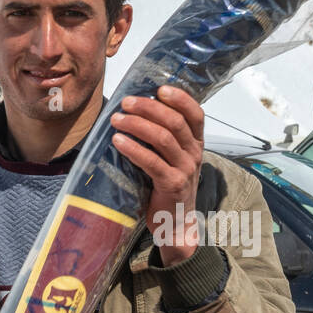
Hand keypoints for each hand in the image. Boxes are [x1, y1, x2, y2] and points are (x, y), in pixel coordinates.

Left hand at [111, 85, 204, 265]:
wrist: (176, 223)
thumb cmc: (169, 187)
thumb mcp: (173, 158)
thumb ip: (164, 137)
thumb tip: (137, 110)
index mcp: (197, 143)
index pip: (195, 114)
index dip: (180, 98)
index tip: (159, 88)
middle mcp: (195, 154)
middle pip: (175, 122)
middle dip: (148, 107)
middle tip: (125, 103)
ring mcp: (185, 170)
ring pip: (162, 138)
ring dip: (136, 125)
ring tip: (116, 120)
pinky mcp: (172, 185)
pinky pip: (151, 161)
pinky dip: (133, 148)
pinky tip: (118, 141)